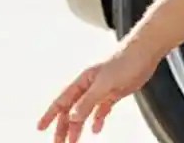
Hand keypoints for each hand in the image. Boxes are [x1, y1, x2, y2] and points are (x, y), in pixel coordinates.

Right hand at [37, 44, 158, 141]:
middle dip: (63, 127)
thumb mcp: (104, 84)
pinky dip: (97, 120)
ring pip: (84, 113)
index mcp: (82, 82)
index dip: (50, 115)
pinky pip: (101, 110)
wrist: (144, 53)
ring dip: (78, 127)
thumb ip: (88, 101)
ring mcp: (101, 91)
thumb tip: (72, 117)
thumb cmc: (124, 62)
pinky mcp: (113, 94)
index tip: (40, 128)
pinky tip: (96, 130)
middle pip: (71, 110)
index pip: (62, 101)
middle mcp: (89, 87)